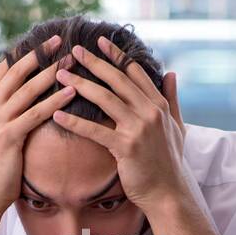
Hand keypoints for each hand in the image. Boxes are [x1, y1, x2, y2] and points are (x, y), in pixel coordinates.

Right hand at [0, 33, 74, 215]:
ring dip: (52, 73)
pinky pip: (35, 113)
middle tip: (60, 39)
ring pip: (28, 89)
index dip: (24, 53)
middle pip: (16, 72)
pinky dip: (54, 100)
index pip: (4, 69)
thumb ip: (7, 114)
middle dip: (39, 54)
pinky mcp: (8, 136)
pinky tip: (71, 91)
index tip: (44, 40)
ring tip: (72, 60)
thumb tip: (24, 101)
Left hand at [51, 35, 190, 214]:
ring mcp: (139, 129)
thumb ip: (173, 98)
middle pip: (117, 80)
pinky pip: (95, 130)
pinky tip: (57, 115)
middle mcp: (150, 112)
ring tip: (60, 75)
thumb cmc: (169, 162)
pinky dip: (75, 122)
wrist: (168, 193)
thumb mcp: (177, 126)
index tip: (100, 41)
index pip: (135, 73)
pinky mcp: (126, 147)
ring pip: (105, 99)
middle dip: (94, 63)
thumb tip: (172, 73)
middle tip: (74, 50)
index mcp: (159, 105)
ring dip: (80, 85)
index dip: (117, 56)